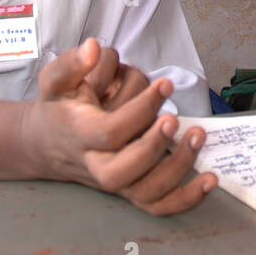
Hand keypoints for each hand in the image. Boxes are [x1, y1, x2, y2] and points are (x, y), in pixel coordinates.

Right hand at [21, 38, 216, 214]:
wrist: (46, 143)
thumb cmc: (59, 108)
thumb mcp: (54, 81)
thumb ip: (71, 63)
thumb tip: (93, 49)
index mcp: (79, 136)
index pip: (109, 132)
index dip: (140, 110)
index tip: (164, 84)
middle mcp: (96, 165)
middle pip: (123, 171)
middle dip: (153, 146)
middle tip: (173, 118)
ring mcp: (115, 182)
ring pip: (145, 192)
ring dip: (177, 168)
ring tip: (198, 135)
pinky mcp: (131, 190)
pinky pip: (158, 205)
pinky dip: (185, 199)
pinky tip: (209, 179)